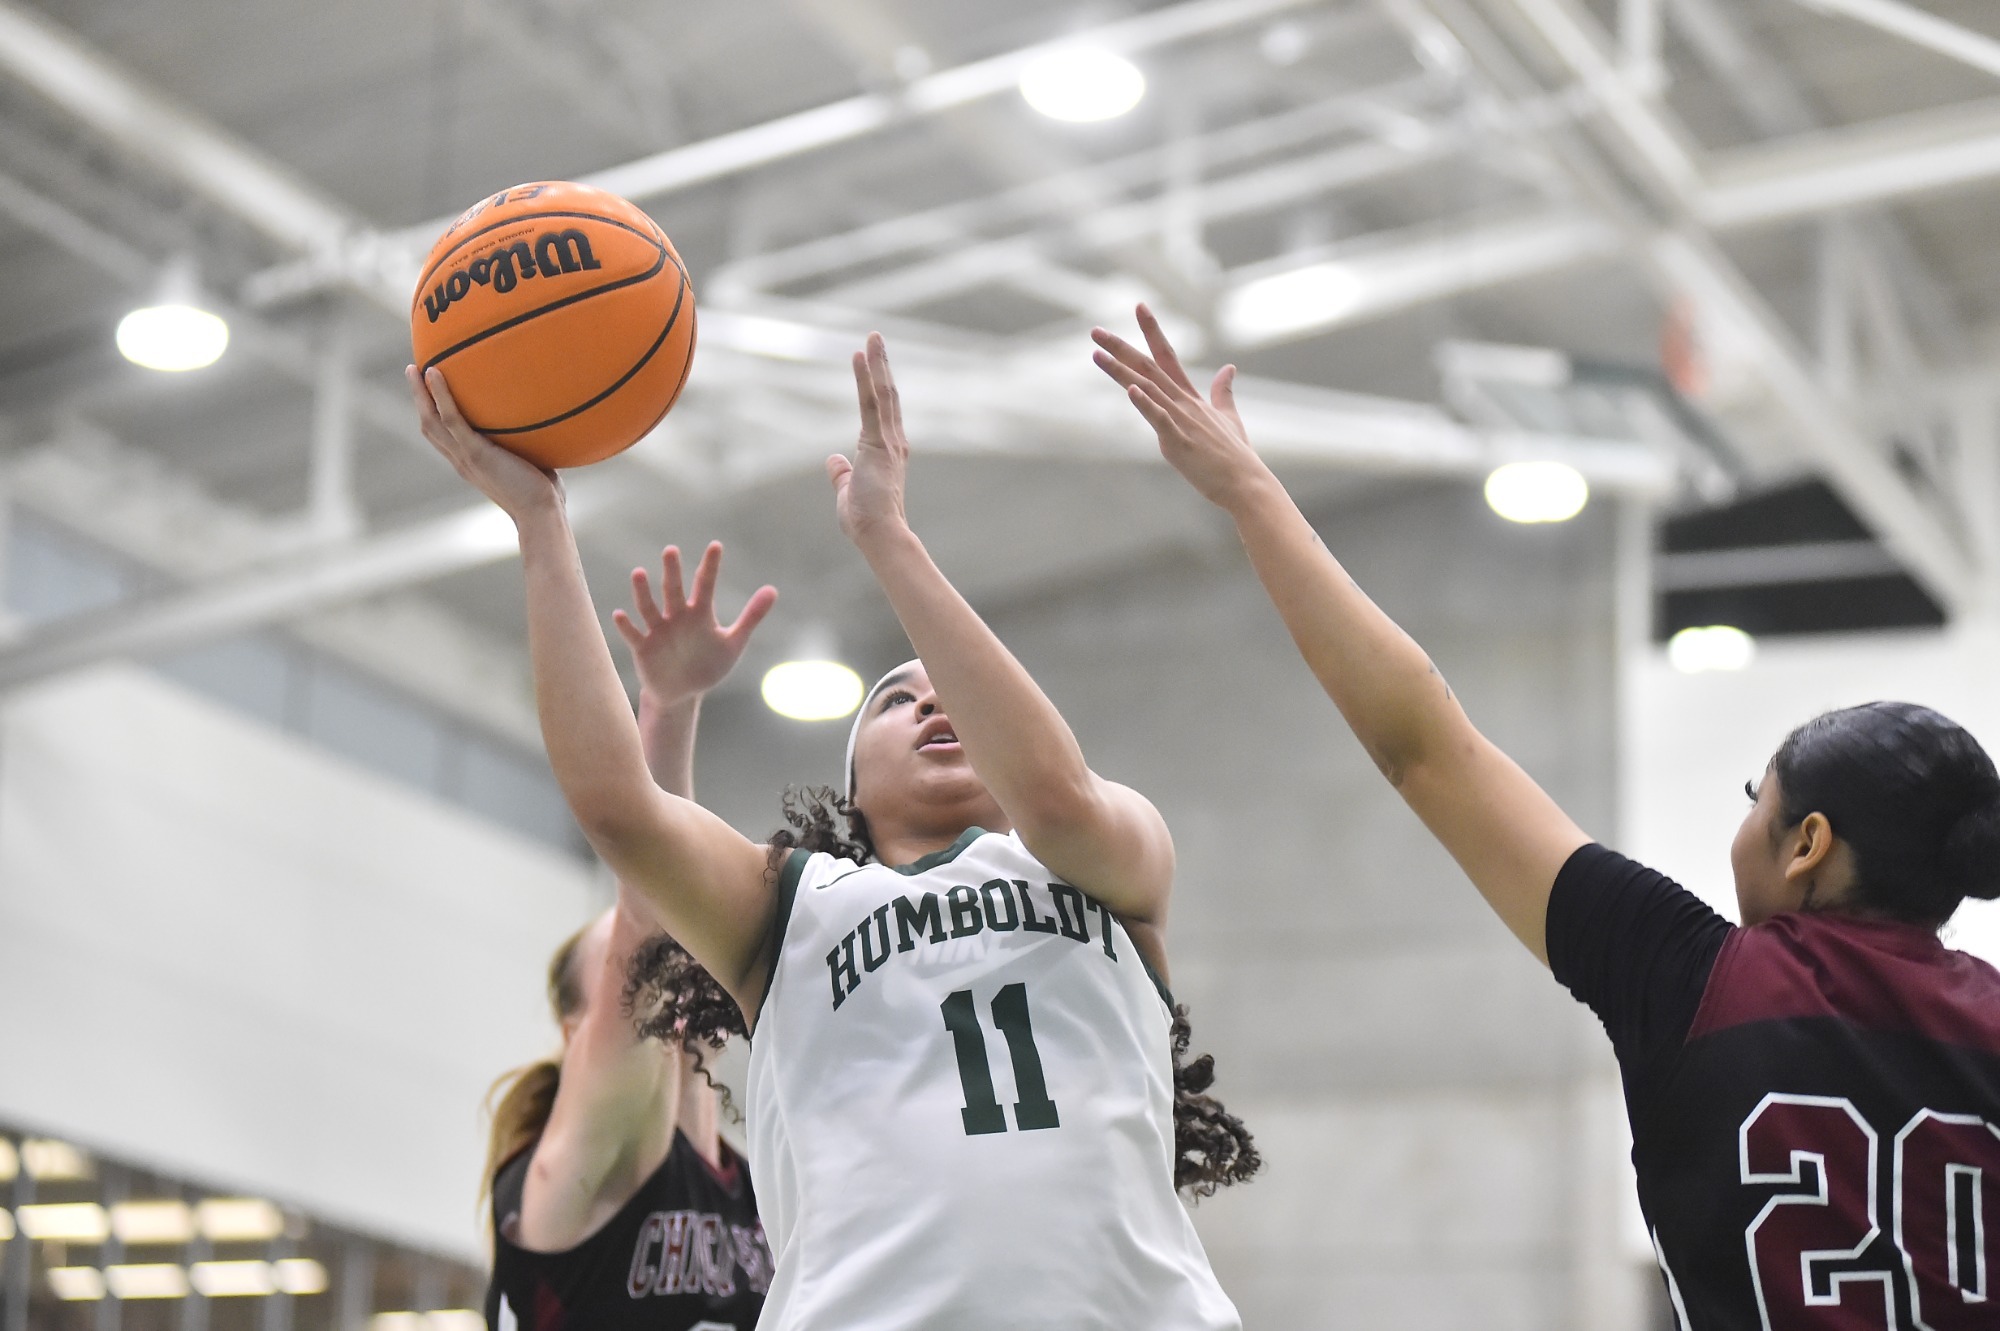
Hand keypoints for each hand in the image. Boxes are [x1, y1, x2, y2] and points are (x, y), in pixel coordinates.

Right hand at [407, 365, 561, 519]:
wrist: (541, 515)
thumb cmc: (544, 495)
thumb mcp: (533, 465)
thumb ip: (530, 447)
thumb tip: (548, 424)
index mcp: (470, 464)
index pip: (444, 437)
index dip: (434, 415)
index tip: (429, 394)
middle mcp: (462, 460)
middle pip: (429, 426)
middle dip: (419, 399)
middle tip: (413, 372)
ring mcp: (466, 457)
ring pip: (432, 421)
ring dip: (420, 393)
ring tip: (413, 368)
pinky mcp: (476, 454)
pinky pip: (451, 419)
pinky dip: (441, 395)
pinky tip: (435, 373)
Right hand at [611, 541, 777, 708]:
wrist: (683, 694)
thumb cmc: (708, 664)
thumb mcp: (734, 642)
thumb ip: (752, 616)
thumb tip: (773, 589)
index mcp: (699, 613)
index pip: (705, 584)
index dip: (711, 566)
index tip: (716, 545)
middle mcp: (677, 617)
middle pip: (673, 590)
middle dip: (672, 572)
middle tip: (671, 550)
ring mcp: (658, 631)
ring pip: (649, 608)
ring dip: (642, 592)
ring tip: (638, 573)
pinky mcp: (643, 649)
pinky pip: (633, 635)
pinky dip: (626, 626)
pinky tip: (619, 614)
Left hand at [826, 333, 910, 545]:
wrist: (881, 535)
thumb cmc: (867, 520)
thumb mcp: (847, 491)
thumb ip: (841, 473)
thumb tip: (832, 459)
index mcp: (888, 453)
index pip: (884, 412)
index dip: (879, 386)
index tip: (874, 365)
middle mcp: (893, 442)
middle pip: (888, 395)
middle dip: (882, 365)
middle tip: (877, 338)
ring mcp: (888, 441)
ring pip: (883, 393)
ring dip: (878, 363)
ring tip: (873, 336)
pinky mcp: (877, 443)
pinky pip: (870, 402)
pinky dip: (864, 377)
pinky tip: (859, 355)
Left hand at [1091, 305, 1269, 511]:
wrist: (1245, 484)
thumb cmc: (1235, 455)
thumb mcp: (1229, 418)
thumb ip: (1223, 392)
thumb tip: (1229, 368)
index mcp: (1191, 397)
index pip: (1168, 355)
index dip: (1152, 330)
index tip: (1139, 306)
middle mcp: (1184, 403)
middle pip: (1149, 367)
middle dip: (1121, 347)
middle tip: (1095, 331)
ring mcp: (1181, 421)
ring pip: (1147, 388)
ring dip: (1121, 371)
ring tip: (1097, 354)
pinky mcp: (1178, 443)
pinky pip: (1160, 419)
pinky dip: (1145, 404)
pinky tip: (1131, 390)